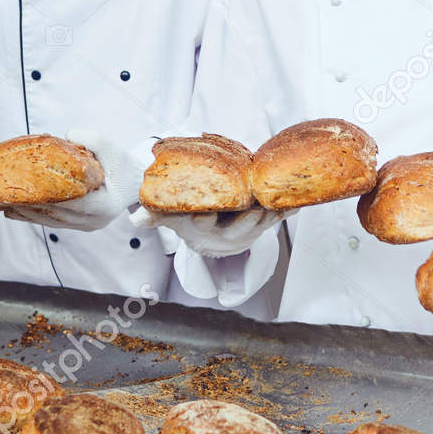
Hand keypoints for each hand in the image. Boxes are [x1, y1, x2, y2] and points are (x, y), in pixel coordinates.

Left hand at [3, 128, 146, 231]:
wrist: (133, 182)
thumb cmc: (122, 164)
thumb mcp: (112, 147)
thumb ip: (92, 139)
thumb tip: (67, 135)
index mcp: (105, 205)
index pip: (72, 203)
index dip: (48, 196)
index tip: (25, 188)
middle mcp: (95, 221)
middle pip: (56, 215)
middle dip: (30, 205)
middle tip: (5, 194)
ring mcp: (86, 226)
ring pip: (51, 221)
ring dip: (27, 212)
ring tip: (3, 203)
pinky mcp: (78, 225)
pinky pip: (52, 222)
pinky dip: (33, 216)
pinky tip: (13, 210)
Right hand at [135, 205, 292, 257]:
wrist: (211, 236)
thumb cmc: (188, 219)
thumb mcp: (171, 218)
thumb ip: (154, 216)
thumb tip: (134, 219)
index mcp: (203, 230)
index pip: (203, 222)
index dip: (205, 216)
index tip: (206, 210)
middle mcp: (226, 235)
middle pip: (239, 223)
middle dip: (248, 212)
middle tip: (253, 199)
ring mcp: (246, 233)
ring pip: (262, 222)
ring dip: (272, 211)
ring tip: (280, 197)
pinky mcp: (261, 228)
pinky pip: (276, 218)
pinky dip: (288, 210)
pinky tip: (298, 203)